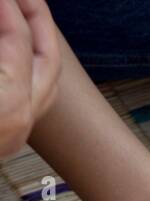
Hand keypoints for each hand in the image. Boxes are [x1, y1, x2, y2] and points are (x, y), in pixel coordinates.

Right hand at [0, 0, 58, 157]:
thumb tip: (2, 11)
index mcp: (7, 101)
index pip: (17, 39)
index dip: (9, 8)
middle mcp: (21, 119)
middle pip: (48, 59)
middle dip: (36, 20)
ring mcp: (17, 134)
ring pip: (48, 81)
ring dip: (38, 43)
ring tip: (19, 14)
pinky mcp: (8, 141)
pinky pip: (35, 100)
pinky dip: (31, 69)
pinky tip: (13, 51)